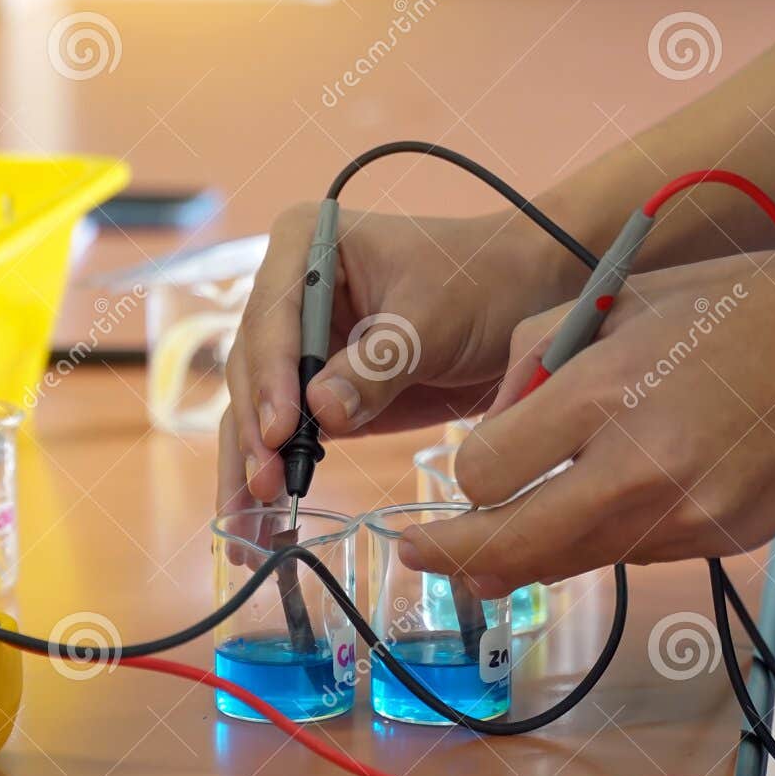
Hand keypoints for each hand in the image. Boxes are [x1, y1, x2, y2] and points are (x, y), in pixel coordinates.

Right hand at [217, 204, 578, 510]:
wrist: (527, 299)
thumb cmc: (486, 283)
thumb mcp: (435, 318)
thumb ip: (378, 364)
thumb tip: (320, 414)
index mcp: (305, 246)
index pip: (274, 317)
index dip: (272, 377)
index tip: (280, 431)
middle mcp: (288, 293)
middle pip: (253, 369)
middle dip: (256, 433)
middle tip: (266, 486)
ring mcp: (298, 346)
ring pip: (256, 411)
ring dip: (249, 470)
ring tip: (247, 529)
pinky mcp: (317, 392)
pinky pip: (285, 437)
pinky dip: (275, 477)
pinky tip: (262, 525)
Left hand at [401, 201, 774, 593]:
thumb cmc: (739, 304)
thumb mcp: (619, 300)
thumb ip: (536, 359)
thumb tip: (492, 424)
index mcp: (604, 392)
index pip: (484, 473)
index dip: (463, 477)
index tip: (464, 472)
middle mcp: (640, 467)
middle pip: (510, 547)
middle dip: (451, 556)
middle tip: (413, 554)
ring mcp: (686, 515)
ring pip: (570, 561)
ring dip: (522, 557)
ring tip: (480, 554)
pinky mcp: (721, 540)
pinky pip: (631, 553)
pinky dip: (600, 538)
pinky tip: (601, 508)